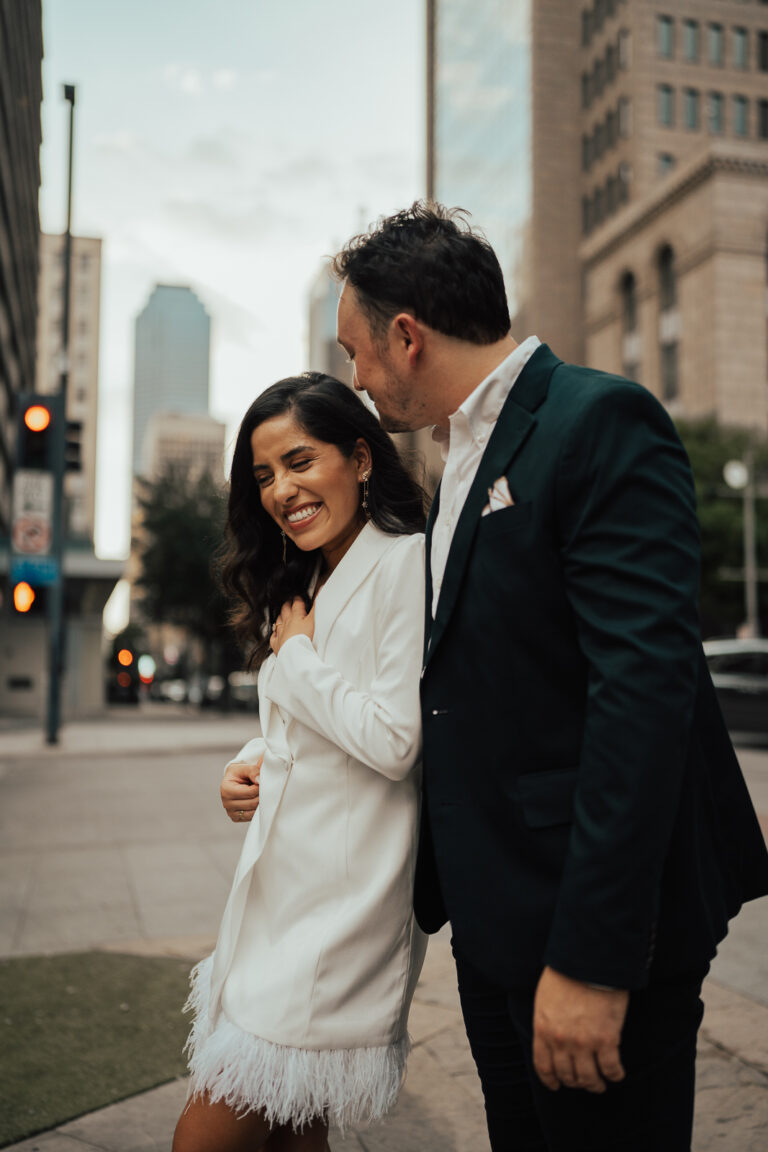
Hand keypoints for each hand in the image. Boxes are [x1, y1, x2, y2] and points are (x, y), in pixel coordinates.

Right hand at [221, 757, 261, 822]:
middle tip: (266, 788)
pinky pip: (252, 817)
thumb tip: (260, 780)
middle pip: (253, 803)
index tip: (263, 781)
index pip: (251, 792)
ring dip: (261, 803)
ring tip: (261, 794)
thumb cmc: (239, 774)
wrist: (233, 781)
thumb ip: (253, 771)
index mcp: (226, 790)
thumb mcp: (244, 768)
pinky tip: (257, 801)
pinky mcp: (236, 818)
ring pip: (254, 812)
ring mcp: (231, 813)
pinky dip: (257, 810)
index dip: (260, 786)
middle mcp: (226, 803)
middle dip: (262, 795)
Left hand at [269, 596, 314, 654]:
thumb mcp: (315, 619)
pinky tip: (275, 633)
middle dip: (287, 605)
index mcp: (296, 616)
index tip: (298, 597)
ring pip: (278, 622)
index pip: (296, 604)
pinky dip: (274, 634)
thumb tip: (321, 589)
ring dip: (280, 617)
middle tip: (289, 602)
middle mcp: (286, 623)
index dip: (297, 599)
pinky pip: (273, 637)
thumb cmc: (305, 637)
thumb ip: (318, 605)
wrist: (295, 654)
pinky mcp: (277, 645)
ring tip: (282, 614)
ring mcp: (280, 634)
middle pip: (285, 611)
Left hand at [532, 966, 628, 1093]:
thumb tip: (550, 1035)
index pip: (543, 1065)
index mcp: (543, 1029)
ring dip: (595, 1084)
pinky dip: (614, 1075)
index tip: (556, 1085)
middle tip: (583, 1082)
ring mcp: (584, 1043)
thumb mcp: (545, 998)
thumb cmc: (566, 973)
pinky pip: (610, 1069)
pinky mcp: (606, 1040)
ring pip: (588, 1078)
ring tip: (600, 1084)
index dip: (550, 1079)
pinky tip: (617, 1074)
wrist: (588, 961)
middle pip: (567, 1075)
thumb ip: (546, 1020)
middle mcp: (561, 1041)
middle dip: (575, 1082)